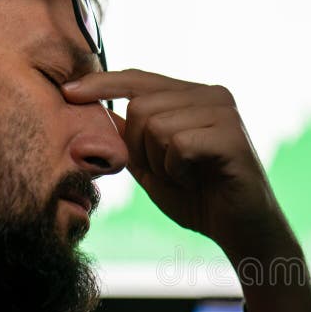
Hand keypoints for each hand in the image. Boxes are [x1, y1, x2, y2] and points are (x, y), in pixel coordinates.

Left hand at [64, 70, 310, 311]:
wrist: (241, 232)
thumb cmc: (200, 201)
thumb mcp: (153, 168)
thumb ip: (130, 140)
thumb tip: (98, 111)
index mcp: (194, 97)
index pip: (140, 79)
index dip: (103, 84)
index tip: (69, 93)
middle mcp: (213, 96)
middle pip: (141, 105)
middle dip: (141, 148)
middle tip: (169, 173)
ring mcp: (225, 114)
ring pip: (157, 125)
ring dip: (161, 163)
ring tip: (187, 178)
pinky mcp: (232, 137)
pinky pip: (178, 144)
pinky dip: (178, 170)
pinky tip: (198, 180)